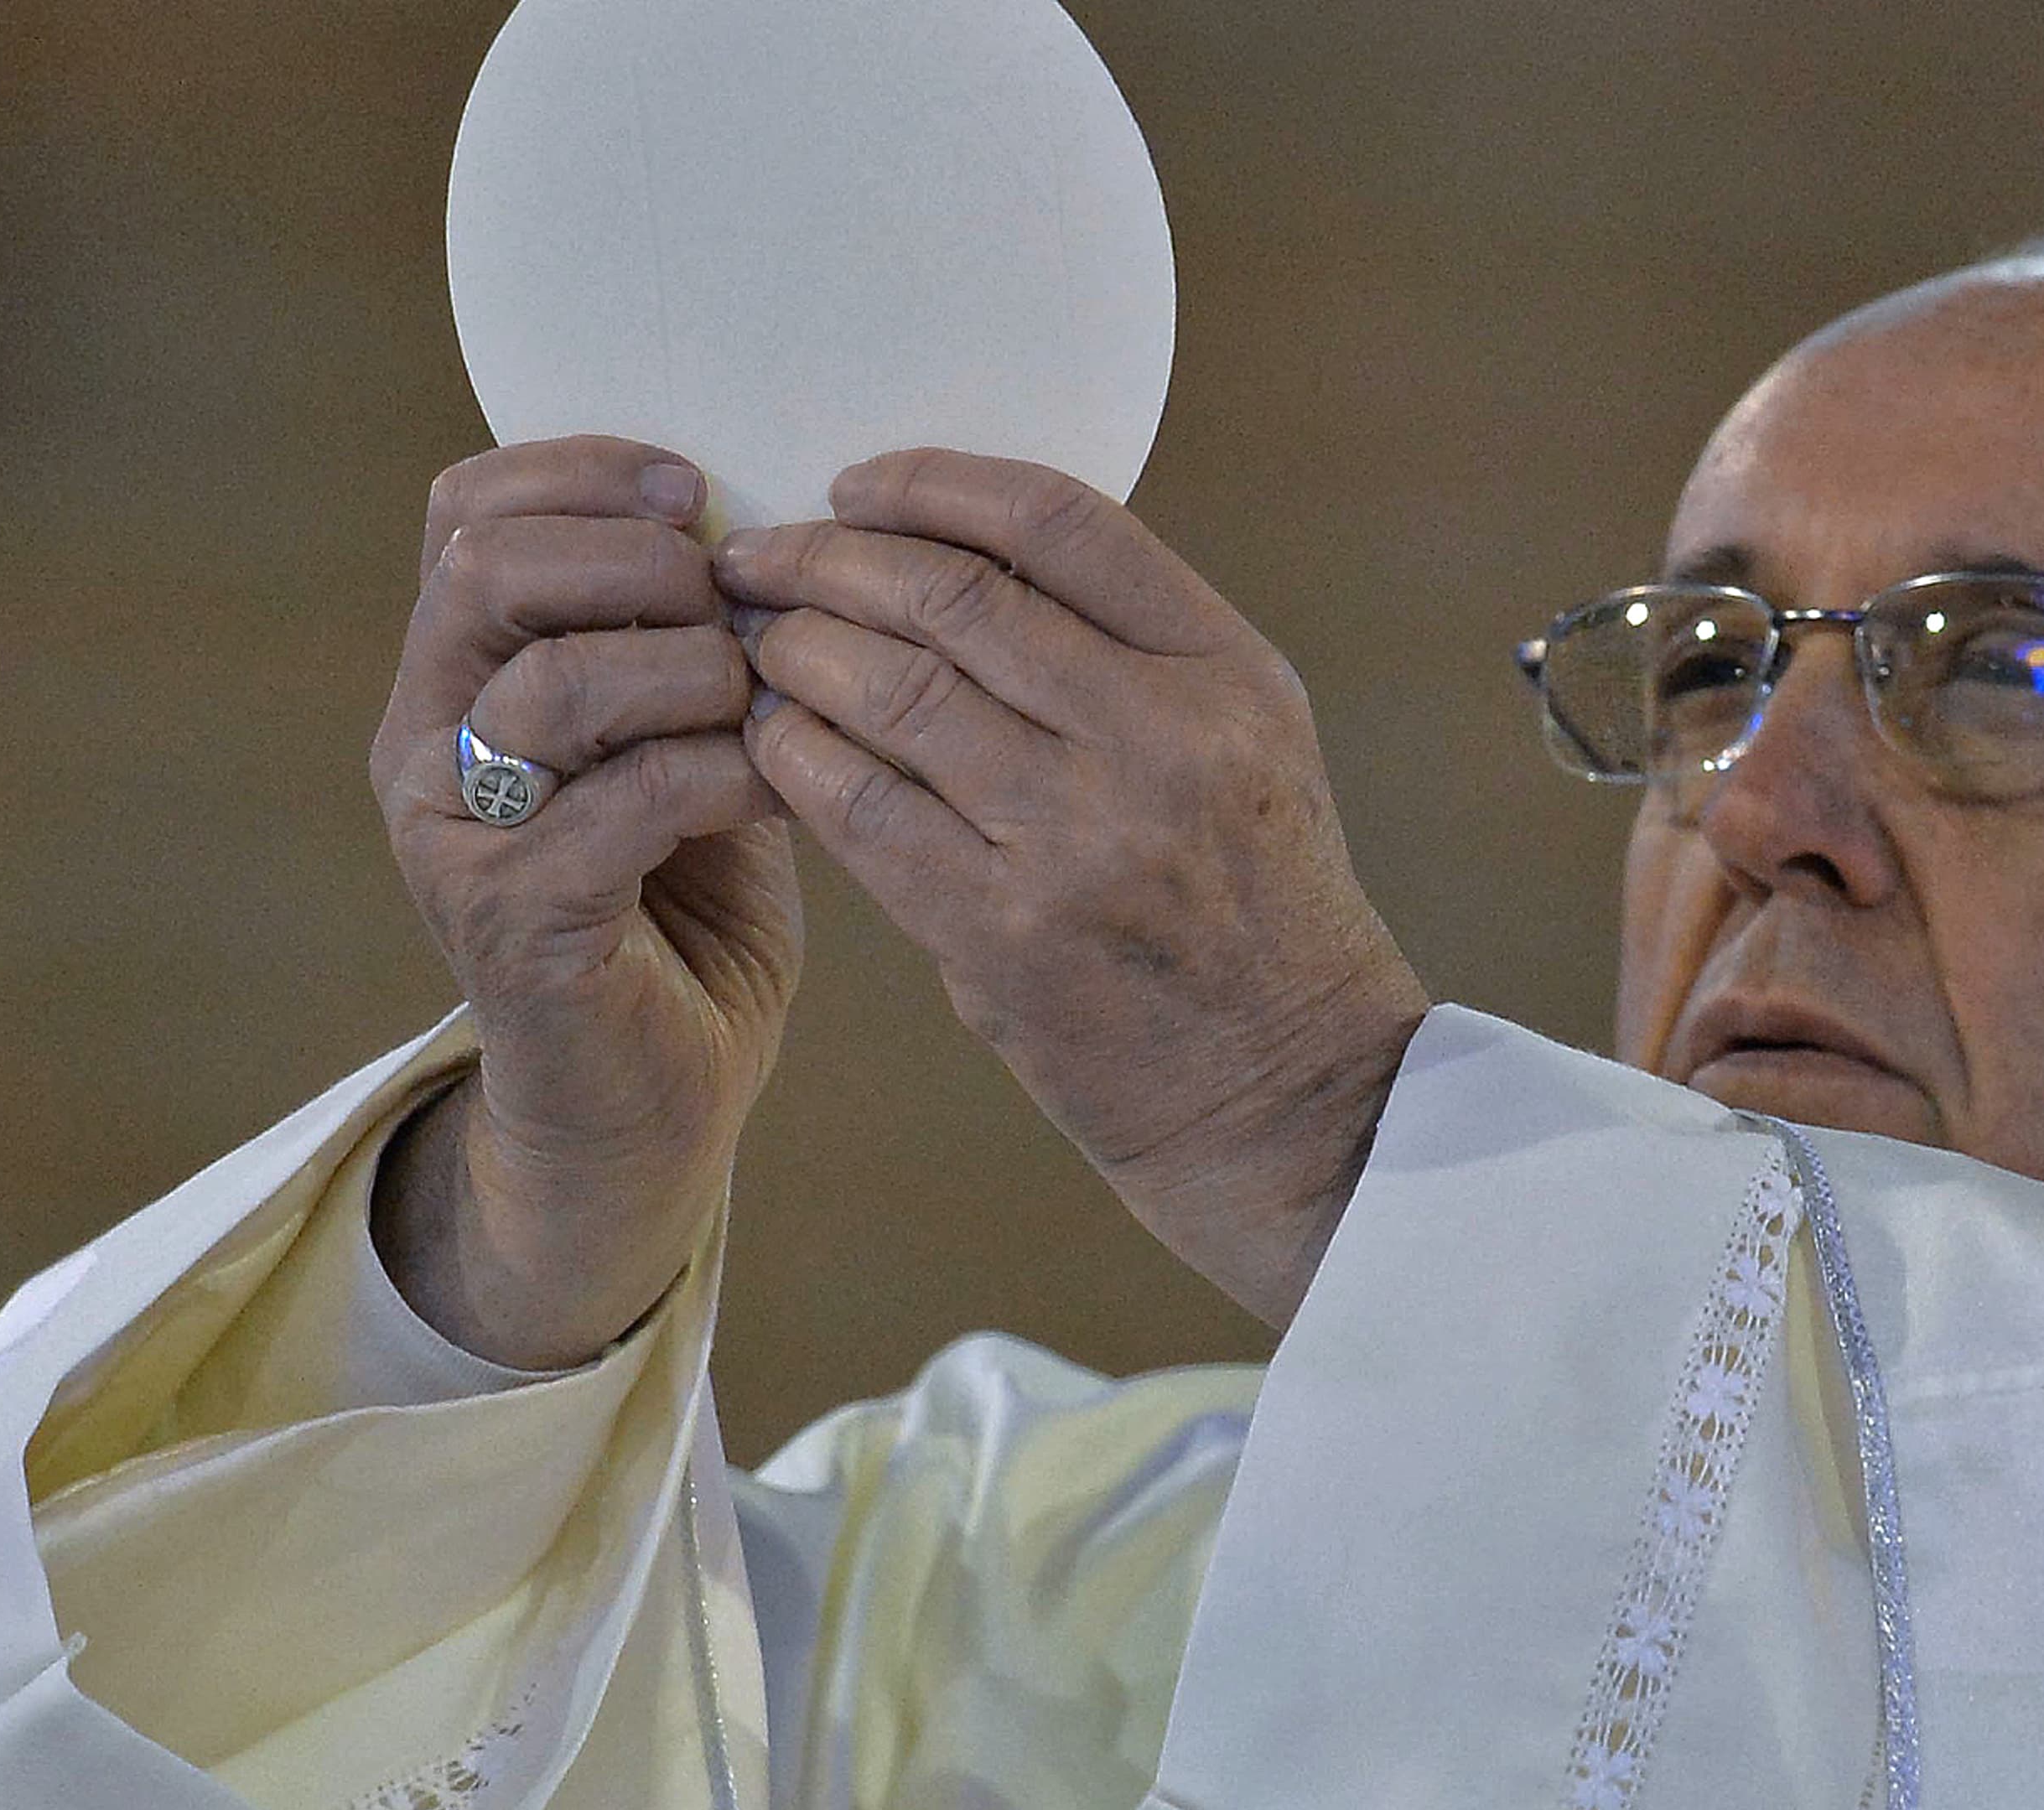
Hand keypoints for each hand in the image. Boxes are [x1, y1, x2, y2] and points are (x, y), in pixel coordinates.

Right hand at [366, 436, 798, 1368]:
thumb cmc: (682, 909)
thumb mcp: (679, 742)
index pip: (464, 511)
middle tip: (733, 605)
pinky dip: (724, 776)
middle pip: (487, 571)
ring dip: (689, 672)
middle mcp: (424, 741)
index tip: (698, 489)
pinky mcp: (516, 919)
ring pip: (556, 685)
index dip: (581, 472)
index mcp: (455, 676)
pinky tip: (784, 791)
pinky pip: (623, 802)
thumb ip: (681, 640)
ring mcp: (456, 834)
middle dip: (636, 563)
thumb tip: (765, 528)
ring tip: (763, 703)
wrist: (651, 1101)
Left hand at [720, 449, 1427, 1327]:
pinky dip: (793, 756)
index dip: (931, 484)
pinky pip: (860, 810)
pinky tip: (769, 738)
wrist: (1290, 1092)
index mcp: (1226, 671)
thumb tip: (948, 557)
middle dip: (825, 558)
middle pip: (952, 594)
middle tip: (757, 559)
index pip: (1057, 521)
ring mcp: (1080, 841)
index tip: (855, 486)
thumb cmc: (1255, 907)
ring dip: (794, 650)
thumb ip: (1129, 647)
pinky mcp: (1003, 936)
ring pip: (890, 690)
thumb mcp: (1246, 739)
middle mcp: (1160, 740)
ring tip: (752, 643)